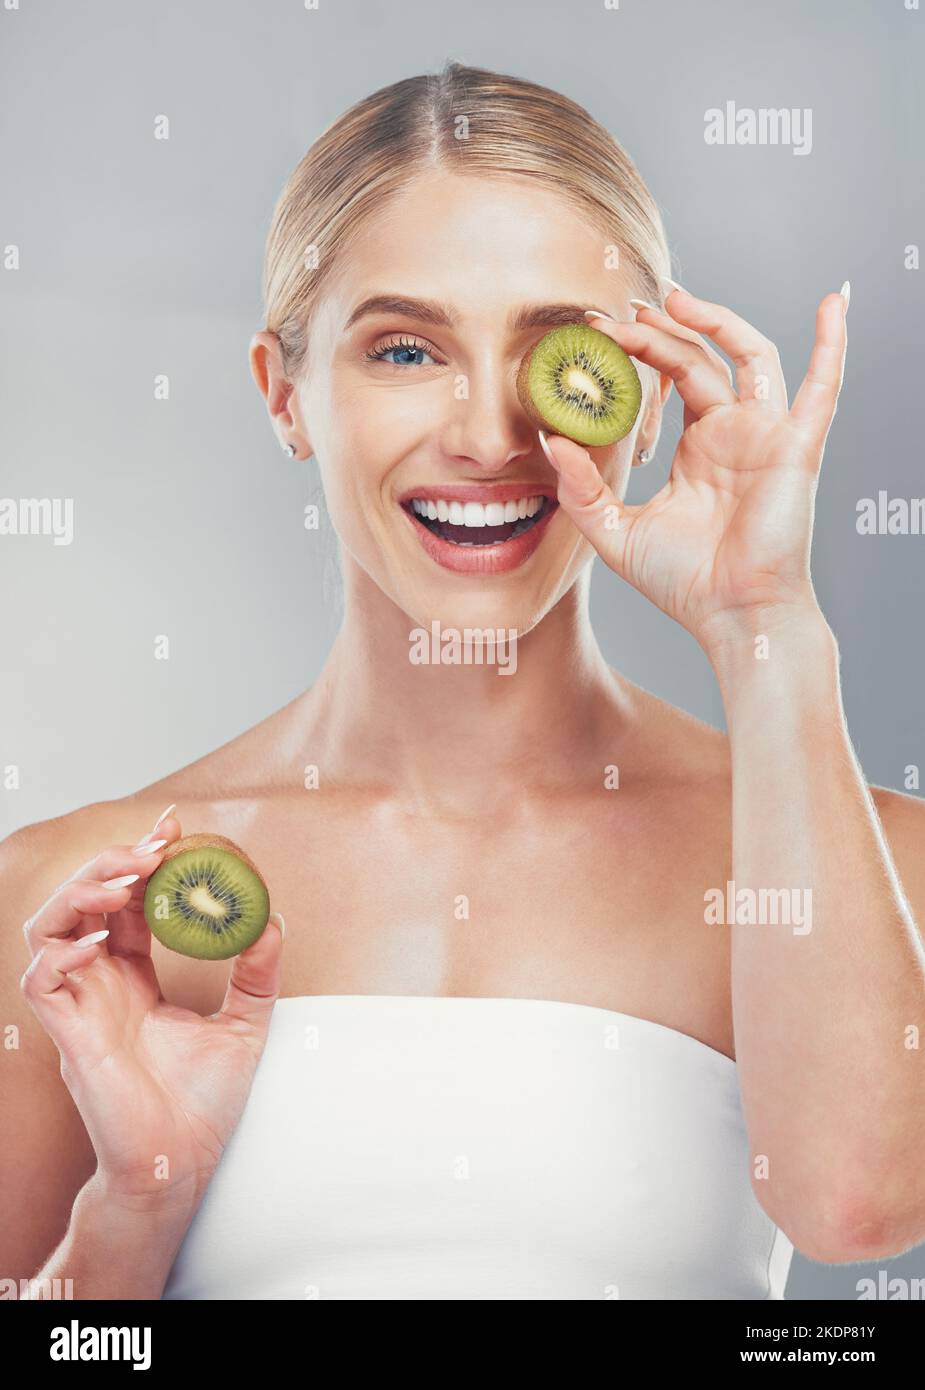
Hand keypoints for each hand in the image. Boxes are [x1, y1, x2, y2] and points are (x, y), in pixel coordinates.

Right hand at [19, 811, 284, 1215]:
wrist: (182, 1163)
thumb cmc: (204, 1103)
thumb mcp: (246, 1025)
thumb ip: (257, 974)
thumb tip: (273, 918)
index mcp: (134, 978)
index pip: (126, 904)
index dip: (141, 862)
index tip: (173, 828)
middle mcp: (101, 984)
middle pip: (83, 902)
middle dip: (111, 863)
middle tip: (154, 847)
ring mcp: (80, 1007)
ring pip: (49, 927)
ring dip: (80, 893)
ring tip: (125, 879)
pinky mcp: (68, 1035)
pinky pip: (41, 980)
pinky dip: (61, 951)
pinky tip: (102, 940)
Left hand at [540, 284, 848, 653]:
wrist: (731, 615)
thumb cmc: (684, 582)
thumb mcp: (615, 531)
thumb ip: (582, 487)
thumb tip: (549, 439)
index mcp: (700, 448)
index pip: (674, 378)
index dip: (639, 349)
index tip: (597, 330)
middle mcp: (734, 433)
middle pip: (702, 358)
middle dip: (662, 329)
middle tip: (620, 309)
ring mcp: (767, 436)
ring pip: (750, 355)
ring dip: (717, 320)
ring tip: (674, 298)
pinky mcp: (796, 448)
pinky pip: (823, 388)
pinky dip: (833, 345)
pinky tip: (835, 304)